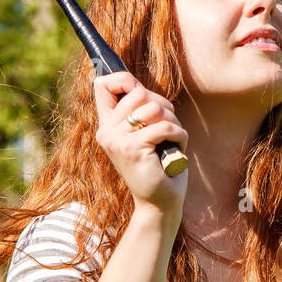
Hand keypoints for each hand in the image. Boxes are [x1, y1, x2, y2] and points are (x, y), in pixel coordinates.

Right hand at [91, 71, 188, 216]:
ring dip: (173, 122)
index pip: (103, 85)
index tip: (140, 92)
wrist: (160, 202)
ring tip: (171, 140)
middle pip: (139, 92)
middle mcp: (107, 131)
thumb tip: (136, 84)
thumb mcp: (147, 132)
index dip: (124, 79)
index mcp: (108, 125)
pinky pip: (164, 126)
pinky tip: (176, 148)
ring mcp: (117, 140)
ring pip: (154, 108)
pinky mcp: (132, 149)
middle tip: (167, 127)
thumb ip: (141, 109)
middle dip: (163, 106)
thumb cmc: (159, 165)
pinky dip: (178, 135)